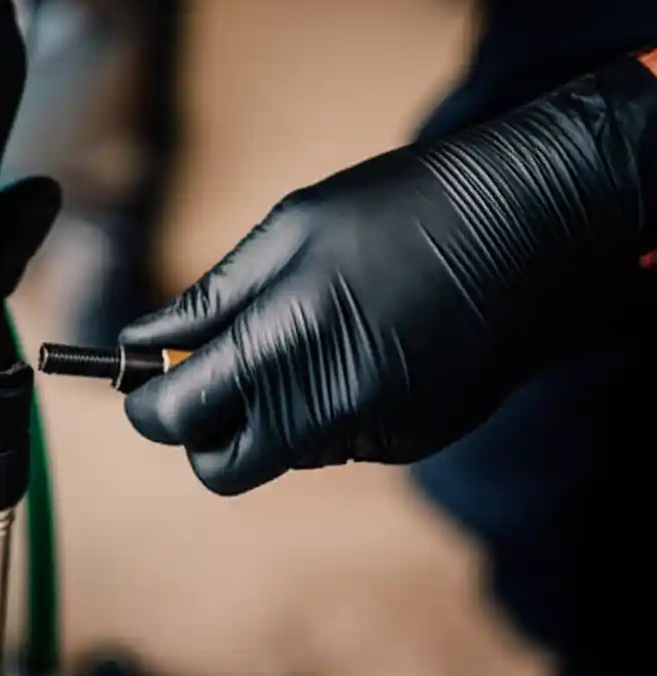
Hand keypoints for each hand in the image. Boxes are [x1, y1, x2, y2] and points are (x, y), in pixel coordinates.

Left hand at [122, 54, 656, 495]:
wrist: (535, 222)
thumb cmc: (402, 209)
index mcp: (280, 350)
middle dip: (203, 427)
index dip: (149, 400)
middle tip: (214, 369)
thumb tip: (141, 340)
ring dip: (271, 410)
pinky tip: (362, 343)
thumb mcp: (288, 232)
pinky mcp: (414, 439)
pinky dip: (327, 407)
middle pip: (221, 466)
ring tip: (311, 331)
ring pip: (283, 453)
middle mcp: (325, 411)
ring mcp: (375, 434)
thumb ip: (207, 301)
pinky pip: (339, 441)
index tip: (148, 372)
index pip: (173, 419)